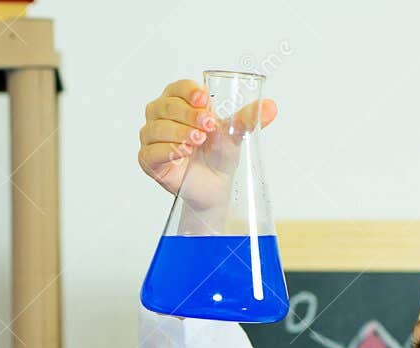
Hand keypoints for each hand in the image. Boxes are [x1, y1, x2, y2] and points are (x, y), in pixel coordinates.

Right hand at [137, 78, 276, 214]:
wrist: (215, 186)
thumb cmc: (219, 154)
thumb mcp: (235, 133)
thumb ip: (248, 118)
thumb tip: (271, 106)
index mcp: (178, 102)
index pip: (177, 88)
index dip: (188, 90)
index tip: (204, 99)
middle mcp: (160, 116)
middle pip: (165, 105)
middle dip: (187, 114)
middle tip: (208, 124)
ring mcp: (151, 138)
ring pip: (157, 127)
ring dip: (179, 132)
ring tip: (198, 139)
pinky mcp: (148, 160)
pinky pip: (151, 151)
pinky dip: (167, 149)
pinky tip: (182, 152)